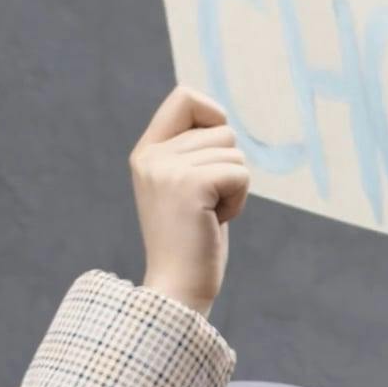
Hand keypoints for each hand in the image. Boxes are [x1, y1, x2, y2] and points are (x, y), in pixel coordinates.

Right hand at [129, 86, 251, 317]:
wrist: (177, 289)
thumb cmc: (191, 244)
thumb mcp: (185, 188)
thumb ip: (195, 154)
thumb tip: (223, 123)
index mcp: (147, 152)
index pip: (185, 97)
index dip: (212, 114)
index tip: (215, 152)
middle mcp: (152, 156)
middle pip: (222, 129)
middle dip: (229, 166)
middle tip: (207, 204)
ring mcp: (167, 169)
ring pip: (234, 151)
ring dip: (234, 186)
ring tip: (208, 215)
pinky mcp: (190, 185)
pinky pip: (240, 172)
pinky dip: (239, 199)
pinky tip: (215, 221)